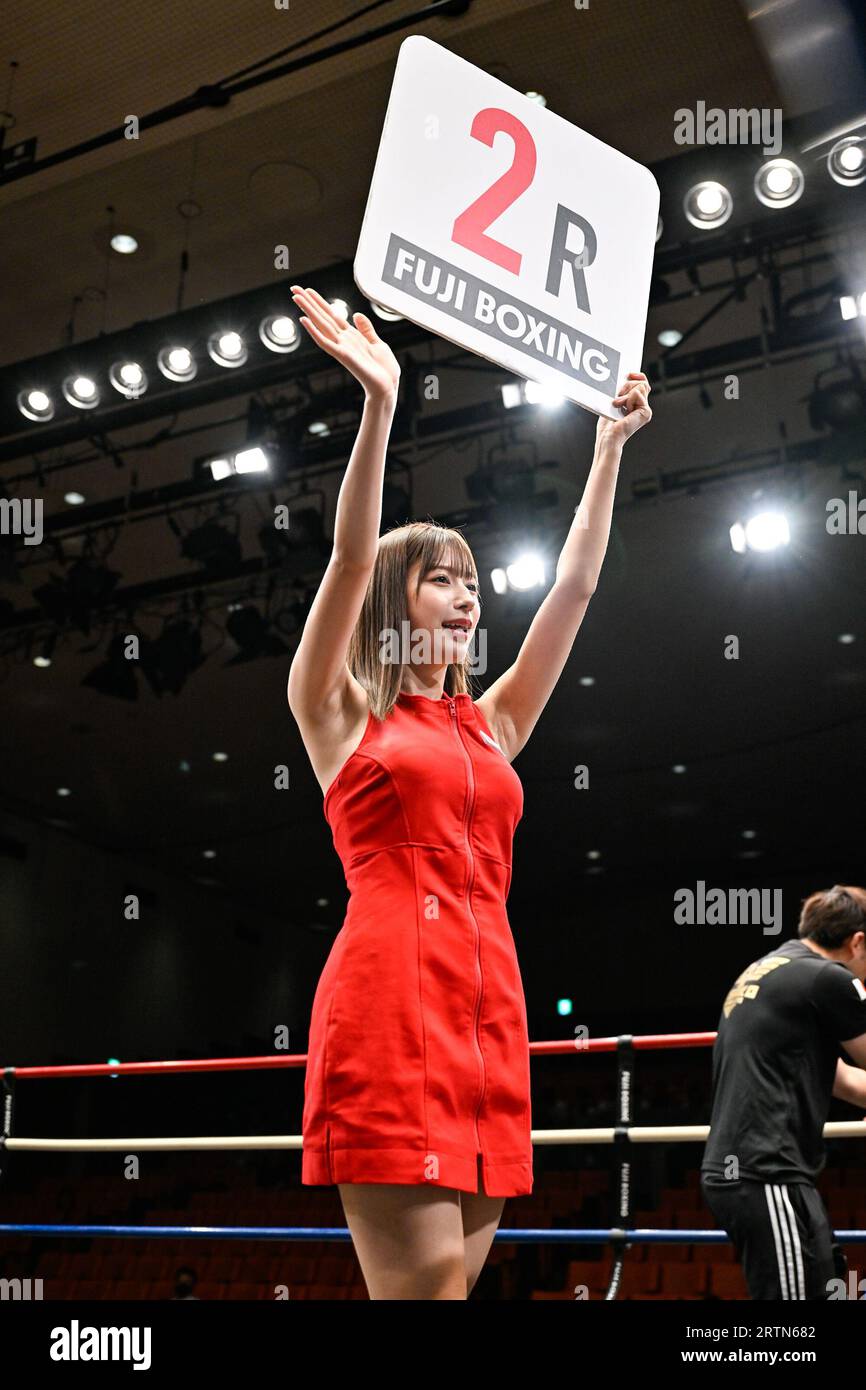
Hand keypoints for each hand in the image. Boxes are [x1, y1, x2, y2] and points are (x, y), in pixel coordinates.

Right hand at [290, 285, 400, 399]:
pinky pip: (325, 342)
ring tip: (295, 296)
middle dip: (309, 302)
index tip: (308, 290)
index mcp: (351, 336)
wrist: (387, 388)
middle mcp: (343, 340)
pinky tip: (304, 320)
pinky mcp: (343, 356)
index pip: (332, 314)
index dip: (320, 302)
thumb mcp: (378, 344)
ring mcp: (341, 348)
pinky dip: (314, 331)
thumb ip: (366, 330)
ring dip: (308, 310)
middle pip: (323, 316)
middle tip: (293, 287)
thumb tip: (356, 314)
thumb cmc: (384, 370)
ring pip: (321, 325)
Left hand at [596, 372, 652, 446]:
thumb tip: (625, 377)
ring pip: (641, 386)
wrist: (608, 437)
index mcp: (636, 404)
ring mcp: (645, 409)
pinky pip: (637, 394)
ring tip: (618, 405)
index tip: (629, 374)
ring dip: (625, 394)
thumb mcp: (614, 402)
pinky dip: (627, 400)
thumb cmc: (607, 425)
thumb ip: (622, 391)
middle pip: (643, 382)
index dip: (638, 376)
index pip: (643, 383)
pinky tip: (624, 411)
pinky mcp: (646, 412)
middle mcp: (643, 406)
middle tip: (617, 396)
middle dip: (627, 384)